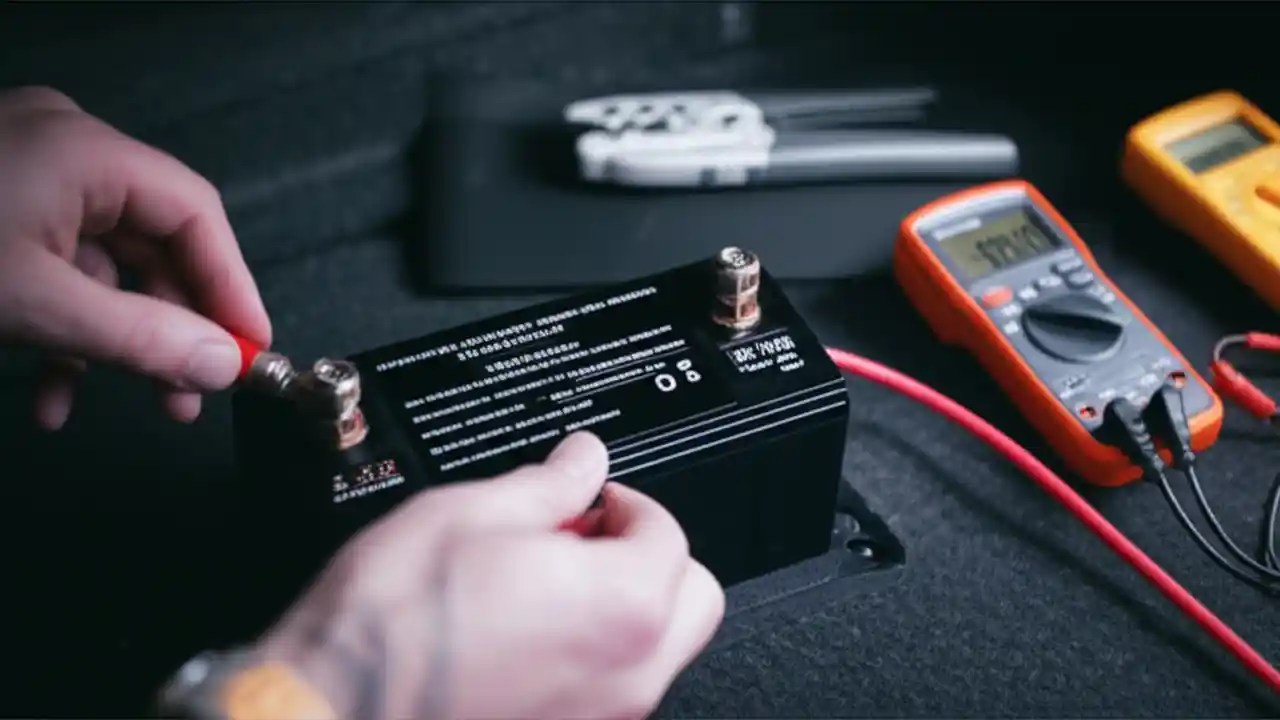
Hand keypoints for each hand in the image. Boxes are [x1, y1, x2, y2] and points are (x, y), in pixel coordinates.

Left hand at [0, 86, 270, 428]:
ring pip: (103, 268)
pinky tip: (51, 396)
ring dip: (117, 344)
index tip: (252, 348)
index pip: (194, 213)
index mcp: (84, 150)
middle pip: (151, 244)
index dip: (231, 285)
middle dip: (172, 328)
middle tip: (194, 393)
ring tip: (137, 406)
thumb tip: (223, 366)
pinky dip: (64, 334)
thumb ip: (142, 341)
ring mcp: (24, 181)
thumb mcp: (35, 306)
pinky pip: (55, 272)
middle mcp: (63, 153)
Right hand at [255, 432, 724, 719]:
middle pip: (690, 598)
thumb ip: (549, 484)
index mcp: (621, 604)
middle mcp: (629, 674)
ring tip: (549, 585)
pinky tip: (529, 635)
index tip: (591, 497)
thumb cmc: (390, 627)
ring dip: (625, 608)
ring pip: (658, 651)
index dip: (625, 502)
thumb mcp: (469, 513)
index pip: (668, 534)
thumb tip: (583, 460)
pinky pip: (613, 692)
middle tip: (587, 538)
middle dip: (649, 557)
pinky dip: (594, 657)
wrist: (330, 711)